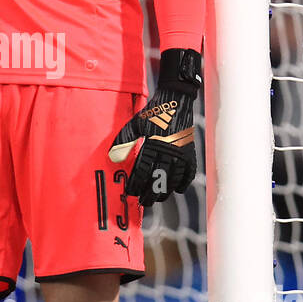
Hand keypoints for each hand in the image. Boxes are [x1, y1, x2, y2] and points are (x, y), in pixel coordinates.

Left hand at [108, 48, 201, 206]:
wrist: (176, 99)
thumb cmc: (153, 112)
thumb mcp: (135, 123)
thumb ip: (124, 141)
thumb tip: (112, 158)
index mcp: (153, 144)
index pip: (143, 171)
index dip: (136, 184)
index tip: (131, 192)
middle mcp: (168, 151)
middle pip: (159, 179)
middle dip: (151, 193)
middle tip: (144, 202)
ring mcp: (181, 152)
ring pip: (174, 179)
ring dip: (166, 191)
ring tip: (159, 199)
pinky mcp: (190, 150)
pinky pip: (189, 171)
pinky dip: (184, 182)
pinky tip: (178, 190)